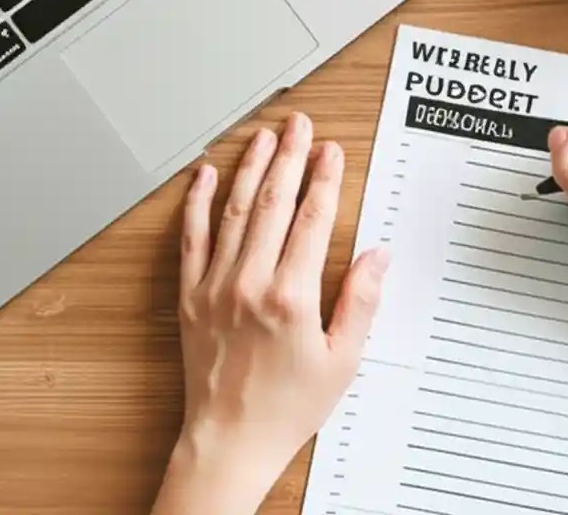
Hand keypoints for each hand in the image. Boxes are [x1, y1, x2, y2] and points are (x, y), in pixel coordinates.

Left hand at [153, 113, 390, 514]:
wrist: (230, 440)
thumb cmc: (287, 408)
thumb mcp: (343, 360)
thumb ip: (360, 302)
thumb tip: (376, 257)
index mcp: (291, 298)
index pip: (312, 221)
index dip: (325, 180)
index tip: (332, 153)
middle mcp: (249, 284)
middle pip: (272, 204)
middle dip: (289, 158)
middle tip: (300, 126)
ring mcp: (215, 287)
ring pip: (234, 211)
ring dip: (250, 168)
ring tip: (264, 137)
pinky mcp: (191, 296)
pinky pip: (192, 238)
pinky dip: (198, 203)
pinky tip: (206, 175)